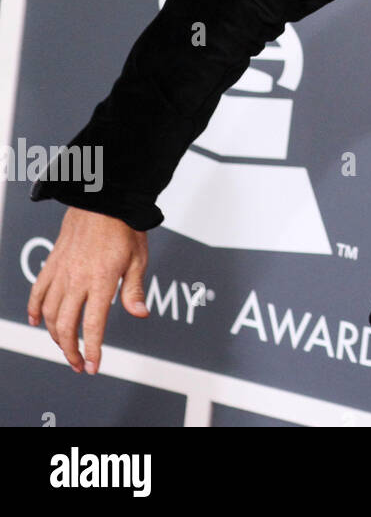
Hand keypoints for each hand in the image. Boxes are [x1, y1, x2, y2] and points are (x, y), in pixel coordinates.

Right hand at [27, 206, 149, 373]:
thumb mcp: (138, 258)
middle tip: (78, 364)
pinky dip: (34, 310)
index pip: (93, 324)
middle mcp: (77, 279)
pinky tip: (37, 322)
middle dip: (70, 350)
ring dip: (54, 335)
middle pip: (65, 325)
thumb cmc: (124, 228)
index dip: (92, 349)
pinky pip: (37, 291)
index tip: (93, 366)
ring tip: (65, 346)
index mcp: (102, 280)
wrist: (103, 200)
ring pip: (48, 313)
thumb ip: (134, 289)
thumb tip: (139, 313)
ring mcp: (61, 272)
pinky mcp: (51, 264)